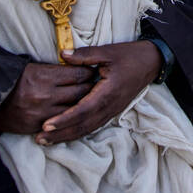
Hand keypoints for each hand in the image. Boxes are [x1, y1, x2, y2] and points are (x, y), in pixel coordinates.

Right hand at [0, 62, 95, 134]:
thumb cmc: (10, 78)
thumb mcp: (29, 66)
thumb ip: (52, 69)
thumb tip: (76, 65)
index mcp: (42, 76)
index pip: (78, 74)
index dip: (88, 72)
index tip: (93, 71)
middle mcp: (45, 95)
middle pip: (80, 92)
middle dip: (90, 88)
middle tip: (97, 85)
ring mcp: (42, 113)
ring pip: (74, 109)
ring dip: (83, 104)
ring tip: (90, 99)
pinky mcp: (37, 127)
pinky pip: (61, 123)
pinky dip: (69, 118)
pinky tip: (76, 113)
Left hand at [35, 42, 162, 145]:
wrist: (152, 62)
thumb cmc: (130, 56)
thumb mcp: (107, 52)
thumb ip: (84, 55)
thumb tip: (63, 55)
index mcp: (107, 93)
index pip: (82, 110)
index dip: (63, 119)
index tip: (46, 125)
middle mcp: (109, 106)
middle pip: (82, 126)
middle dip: (60, 134)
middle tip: (39, 139)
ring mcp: (111, 111)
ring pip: (87, 129)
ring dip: (66, 136)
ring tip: (47, 141)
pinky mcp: (111, 111)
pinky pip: (92, 126)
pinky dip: (77, 132)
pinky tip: (64, 135)